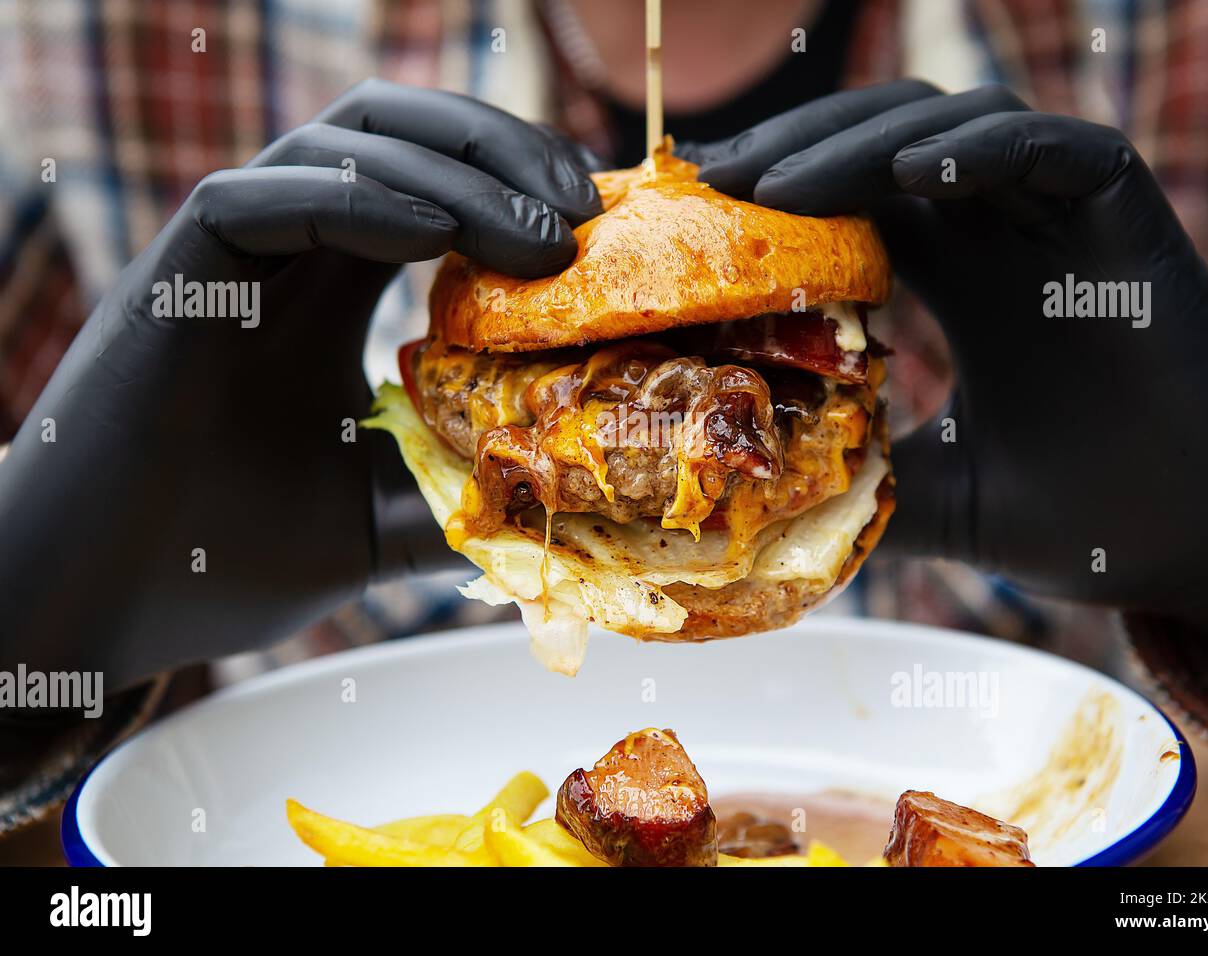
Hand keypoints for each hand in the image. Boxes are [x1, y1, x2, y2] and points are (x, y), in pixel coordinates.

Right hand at [0, 80, 602, 688]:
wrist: (96, 604)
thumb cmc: (220, 559)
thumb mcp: (378, 520)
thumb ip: (457, 490)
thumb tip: (565, 501)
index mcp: (329, 290)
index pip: (434, 189)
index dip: (514, 186)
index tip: (593, 230)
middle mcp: (285, 255)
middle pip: (402, 138)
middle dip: (500, 153)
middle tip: (583, 209)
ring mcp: (228, 257)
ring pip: (344, 143)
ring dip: (454, 170)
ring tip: (543, 230)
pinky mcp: (176, 276)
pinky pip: (267, 198)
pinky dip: (359, 201)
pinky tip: (440, 236)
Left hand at [695, 82, 1207, 650]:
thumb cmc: (1094, 518)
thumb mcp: (947, 499)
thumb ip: (871, 484)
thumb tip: (767, 510)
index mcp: (962, 285)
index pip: (855, 206)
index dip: (779, 201)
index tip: (698, 219)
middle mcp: (1004, 238)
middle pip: (882, 148)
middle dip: (795, 154)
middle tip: (710, 182)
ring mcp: (1062, 220)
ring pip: (951, 130)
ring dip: (860, 144)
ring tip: (775, 186)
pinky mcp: (1125, 213)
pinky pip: (1049, 151)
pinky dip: (979, 150)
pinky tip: (907, 173)